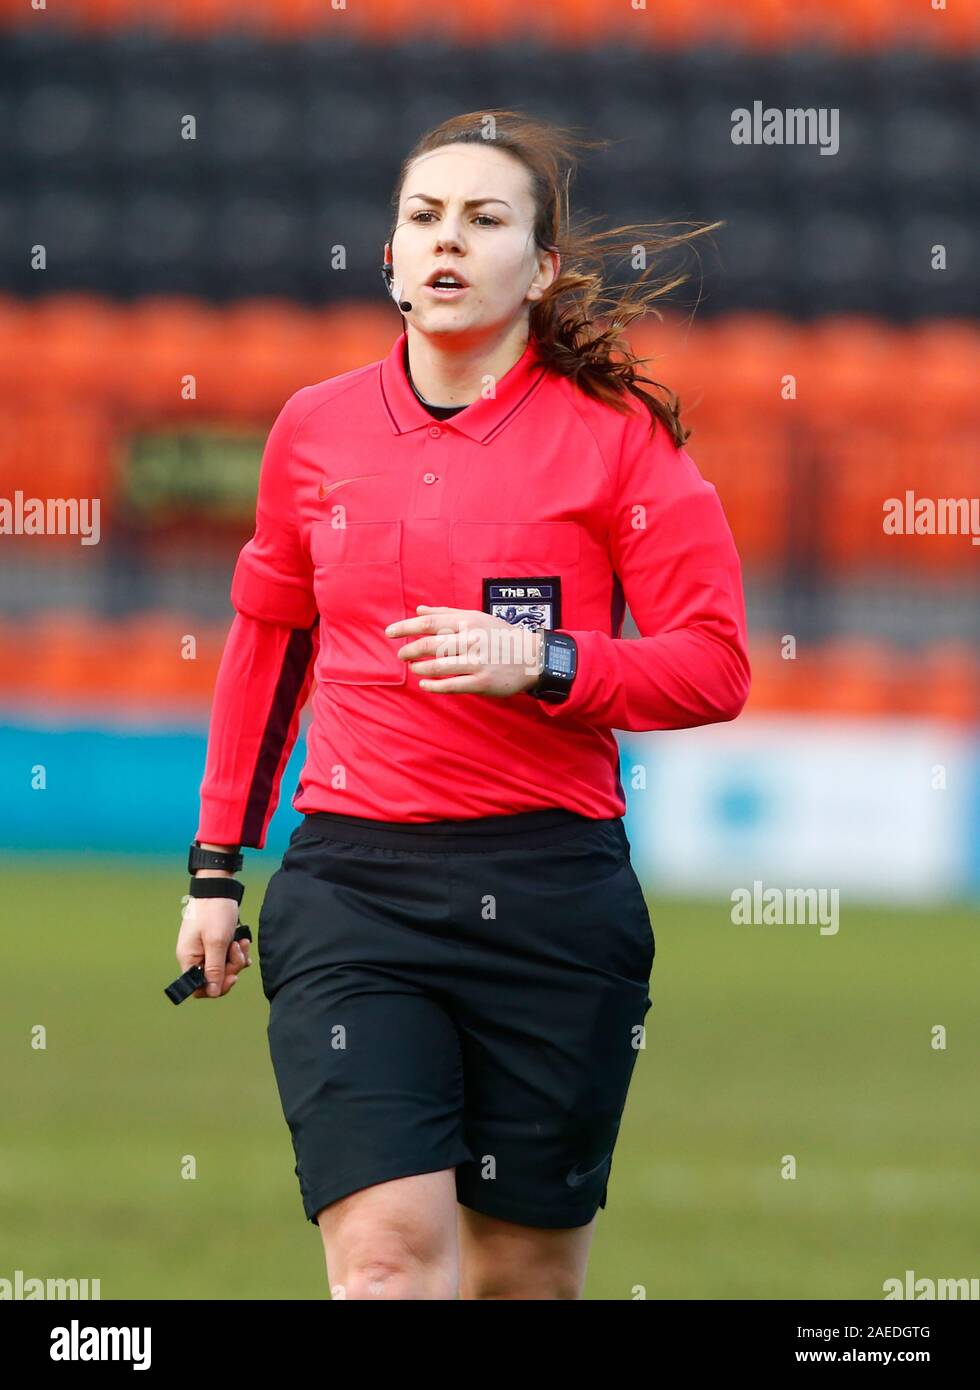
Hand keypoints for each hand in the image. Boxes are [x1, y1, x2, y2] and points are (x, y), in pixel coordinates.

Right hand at [176, 893, 250, 999]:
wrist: (219, 887)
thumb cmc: (214, 912)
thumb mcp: (216, 942)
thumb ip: (214, 969)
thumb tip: (213, 992)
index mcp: (189, 959)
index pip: (198, 988)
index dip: (216, 987)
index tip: (232, 977)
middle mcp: (195, 957)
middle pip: (215, 978)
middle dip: (231, 968)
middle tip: (236, 952)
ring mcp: (205, 949)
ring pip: (224, 967)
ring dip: (236, 957)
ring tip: (240, 942)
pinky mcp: (216, 943)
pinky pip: (228, 956)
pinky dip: (237, 951)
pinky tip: (242, 941)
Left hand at [386, 605, 541, 696]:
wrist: (532, 657)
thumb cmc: (500, 636)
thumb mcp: (477, 618)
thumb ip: (446, 613)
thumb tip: (419, 610)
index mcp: (469, 622)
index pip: (430, 623)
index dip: (406, 627)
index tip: (390, 632)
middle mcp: (472, 640)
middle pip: (431, 644)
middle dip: (410, 650)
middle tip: (401, 654)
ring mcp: (478, 662)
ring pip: (439, 666)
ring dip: (421, 668)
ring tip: (414, 668)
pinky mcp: (482, 682)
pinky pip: (452, 686)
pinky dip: (434, 685)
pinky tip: (424, 684)